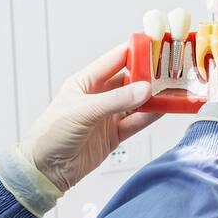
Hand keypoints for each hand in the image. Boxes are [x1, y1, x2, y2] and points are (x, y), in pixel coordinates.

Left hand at [23, 44, 159, 191]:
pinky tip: (162, 110)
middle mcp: (98, 96)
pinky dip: (149, 117)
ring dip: (153, 98)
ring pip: (136, 102)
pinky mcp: (114, 135)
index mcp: (86, 82)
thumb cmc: (50, 135)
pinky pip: (136, 122)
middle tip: (170, 71)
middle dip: (150, 76)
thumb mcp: (83, 111)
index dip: (136, 51)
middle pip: (130, 81)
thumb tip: (144, 89)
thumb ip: (115, 100)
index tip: (156, 46)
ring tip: (172, 91)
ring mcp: (107, 116)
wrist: (44, 170)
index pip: (116, 59)